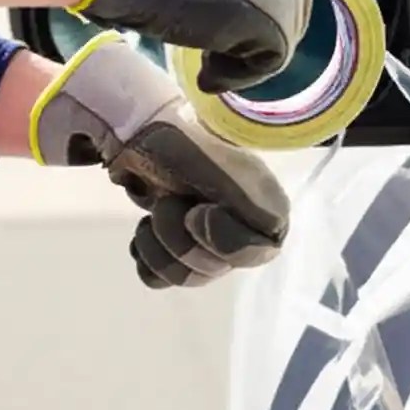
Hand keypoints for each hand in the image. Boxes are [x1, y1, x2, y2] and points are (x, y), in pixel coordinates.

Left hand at [28, 32, 289, 288]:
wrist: (144, 130)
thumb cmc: (188, 144)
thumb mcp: (227, 170)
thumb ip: (247, 207)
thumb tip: (242, 244)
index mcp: (265, 216)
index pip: (256, 255)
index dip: (222, 239)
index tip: (198, 209)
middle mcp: (242, 237)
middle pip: (211, 270)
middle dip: (178, 234)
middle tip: (170, 198)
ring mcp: (207, 249)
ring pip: (183, 277)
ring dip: (157, 242)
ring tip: (154, 208)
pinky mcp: (174, 255)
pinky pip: (157, 279)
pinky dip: (144, 253)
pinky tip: (145, 228)